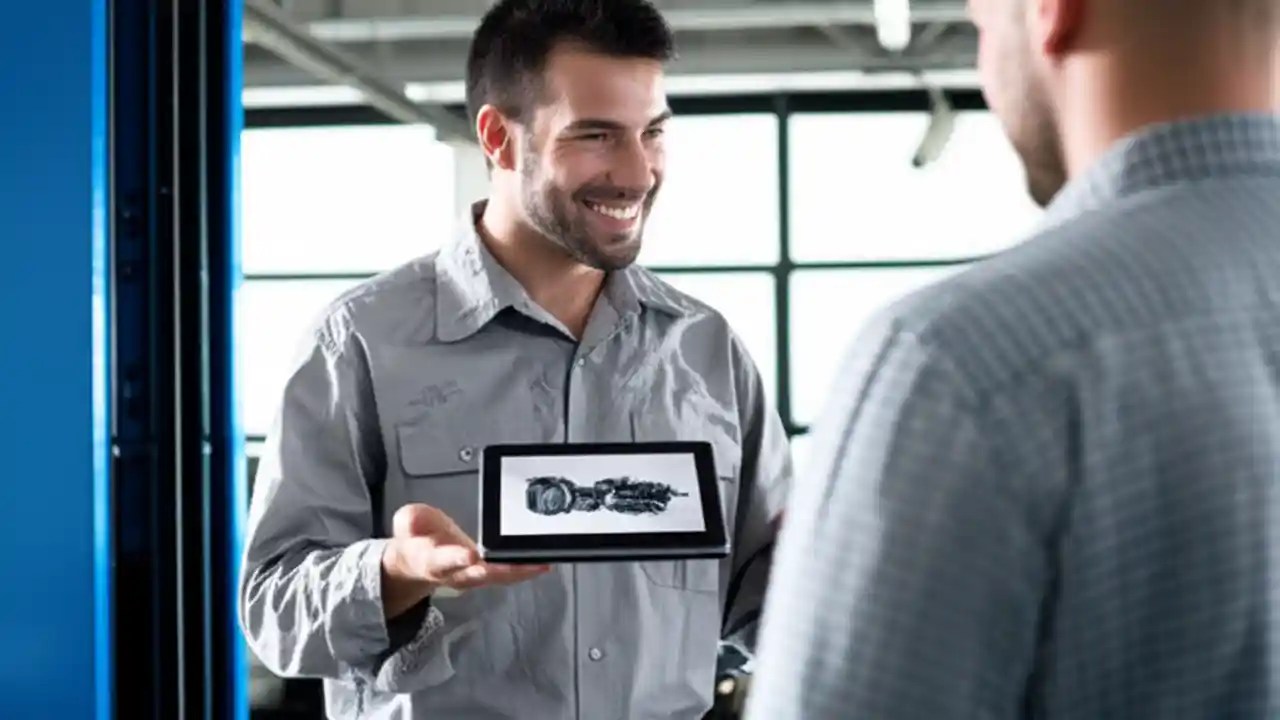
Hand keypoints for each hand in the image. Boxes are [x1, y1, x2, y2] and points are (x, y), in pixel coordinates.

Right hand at [381, 503, 549, 618]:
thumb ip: (410, 521)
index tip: (470, 555)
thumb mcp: (406, 523)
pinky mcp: (487, 572)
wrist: (418, 562)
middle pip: (478, 575)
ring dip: (520, 572)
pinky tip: (542, 563)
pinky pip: (508, 574)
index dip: (456, 559)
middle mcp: (455, 573)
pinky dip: (525, 570)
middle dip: (498, 570)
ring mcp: (473, 575)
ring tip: (541, 563)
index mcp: (431, 560)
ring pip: (498, 577)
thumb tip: (412, 520)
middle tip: (519, 564)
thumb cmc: (417, 540)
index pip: (443, 561)